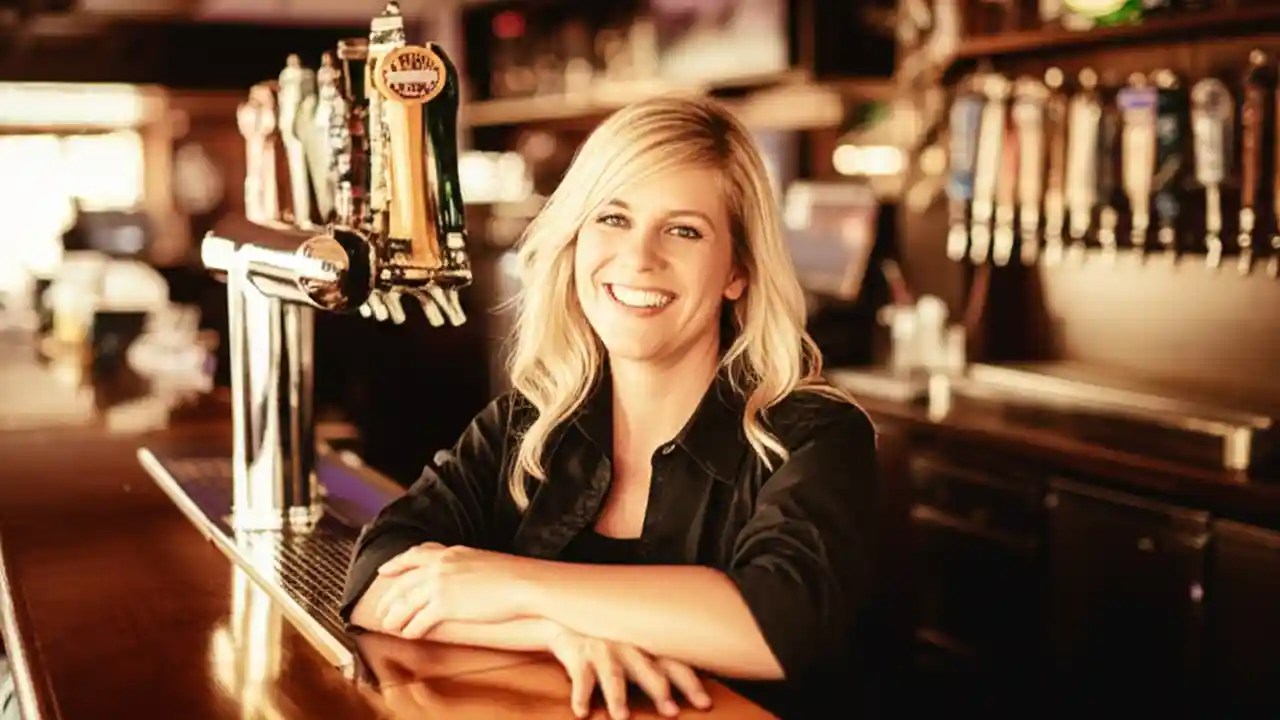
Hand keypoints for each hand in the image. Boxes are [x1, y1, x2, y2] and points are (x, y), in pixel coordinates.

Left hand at [374, 543, 525, 636]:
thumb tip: (461, 576)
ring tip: (388, 625)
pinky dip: (411, 628)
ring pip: (407, 602)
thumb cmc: (513, 575)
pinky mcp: (444, 605)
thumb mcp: (483, 561)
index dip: (396, 563)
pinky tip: (408, 635)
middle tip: (380, 608)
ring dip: (395, 615)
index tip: (385, 570)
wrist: (523, 583)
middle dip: (390, 596)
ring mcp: (440, 584)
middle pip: (404, 581)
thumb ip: (464, 565)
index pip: (415, 554)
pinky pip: (419, 619)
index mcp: (450, 552)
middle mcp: (440, 565)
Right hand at [548, 627, 711, 719]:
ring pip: (613, 675)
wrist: (569, 616)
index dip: (691, 683)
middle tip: (672, 712)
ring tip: (623, 719)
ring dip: (618, 697)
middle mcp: (629, 647)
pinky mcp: (578, 654)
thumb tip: (686, 690)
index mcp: (648, 647)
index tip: (705, 704)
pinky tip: (582, 712)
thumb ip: (656, 664)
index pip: (675, 664)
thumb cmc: (610, 637)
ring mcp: (603, 649)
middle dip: (660, 690)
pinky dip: (581, 695)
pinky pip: (580, 677)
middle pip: (648, 670)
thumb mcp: (636, 645)